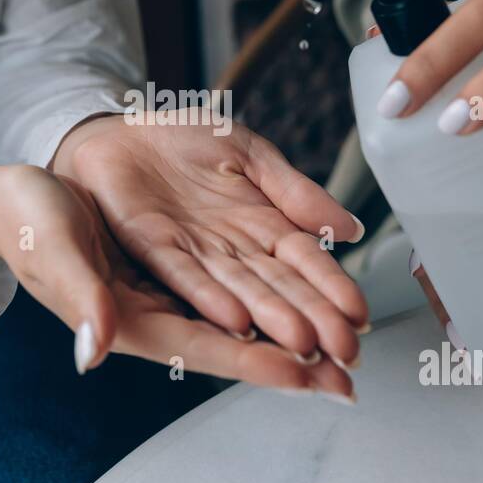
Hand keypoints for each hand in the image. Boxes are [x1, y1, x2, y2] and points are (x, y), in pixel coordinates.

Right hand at [0, 165, 355, 397]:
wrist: (11, 197)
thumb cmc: (24, 223)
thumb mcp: (51, 252)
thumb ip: (78, 300)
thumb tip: (95, 351)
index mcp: (127, 321)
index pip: (206, 348)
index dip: (258, 363)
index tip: (310, 374)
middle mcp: (155, 314)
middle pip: (239, 341)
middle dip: (295, 357)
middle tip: (353, 370)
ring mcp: (167, 291)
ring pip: (245, 312)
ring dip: (295, 325)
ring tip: (345, 336)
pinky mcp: (173, 265)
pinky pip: (232, 282)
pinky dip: (270, 290)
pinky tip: (303, 293)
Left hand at [53, 112, 367, 371]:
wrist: (122, 126)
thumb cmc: (184, 141)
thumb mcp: (251, 154)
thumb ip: (297, 192)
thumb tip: (351, 230)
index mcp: (263, 226)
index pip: (306, 263)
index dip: (333, 290)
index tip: (360, 319)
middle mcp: (233, 249)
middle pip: (280, 288)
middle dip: (314, 322)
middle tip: (345, 355)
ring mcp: (194, 251)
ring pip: (240, 291)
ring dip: (271, 320)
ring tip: (303, 347)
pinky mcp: (153, 245)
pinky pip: (184, 274)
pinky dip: (210, 297)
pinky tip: (236, 320)